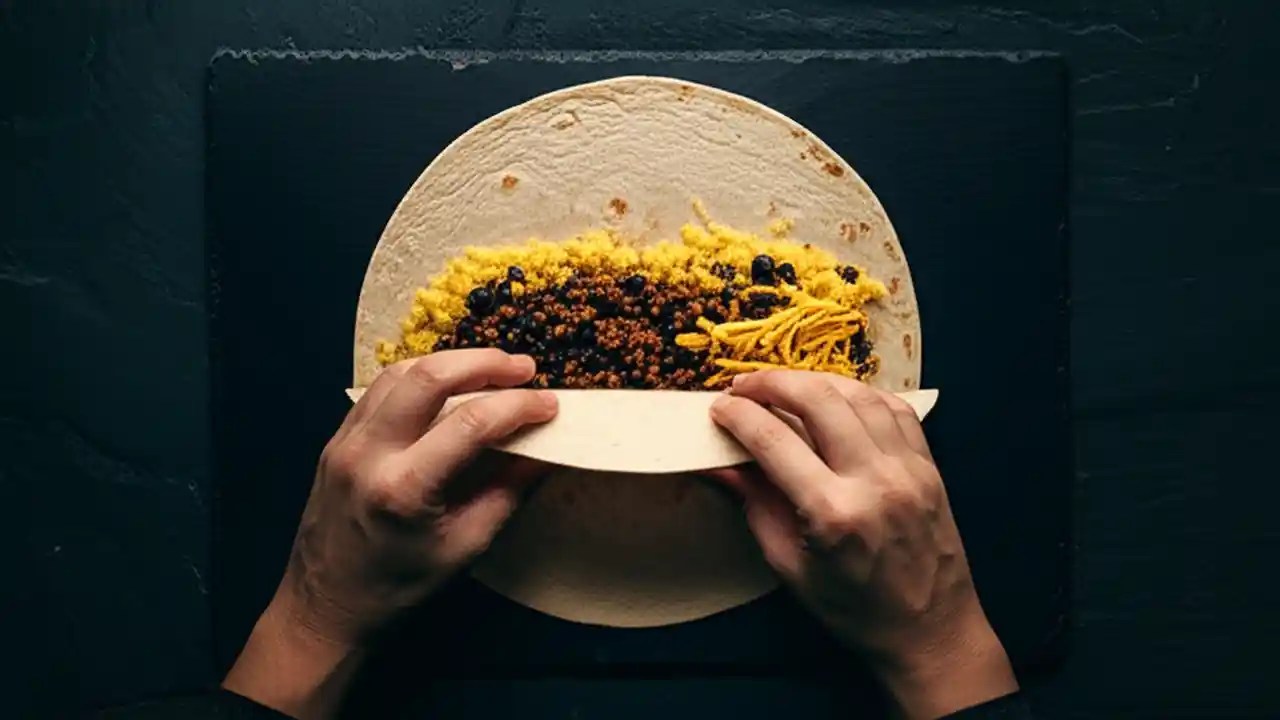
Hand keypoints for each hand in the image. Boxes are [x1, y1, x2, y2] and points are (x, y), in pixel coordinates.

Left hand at [224, 349, 558, 718]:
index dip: (518, 407)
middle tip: (524, 368)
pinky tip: (448, 384)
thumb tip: (546, 451)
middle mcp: (369, 453)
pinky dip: (420, 377)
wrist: (325, 606)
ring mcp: (346, 441)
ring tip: (492, 369)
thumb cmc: (398, 587)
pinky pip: (380, 390)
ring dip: (451, 363)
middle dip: (484, 363)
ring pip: (401, 372)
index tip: (550, 405)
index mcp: (404, 489)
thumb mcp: (464, 547)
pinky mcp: (337, 439)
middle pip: (430, 377)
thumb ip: (508, 493)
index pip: (472, 424)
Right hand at [709, 371, 1016, 719]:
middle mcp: (875, 481)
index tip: (719, 408)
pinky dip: (859, 394)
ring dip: (815, 381)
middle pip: (818, 400)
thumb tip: (720, 463)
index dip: (739, 416)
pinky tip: (836, 398)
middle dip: (773, 383)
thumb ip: (756, 506)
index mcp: (834, 513)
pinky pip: (894, 408)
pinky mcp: (929, 466)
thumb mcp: (790, 567)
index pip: (774, 441)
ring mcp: (908, 468)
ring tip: (785, 386)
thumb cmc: (855, 610)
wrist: (931, 632)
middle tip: (744, 385)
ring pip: (858, 394)